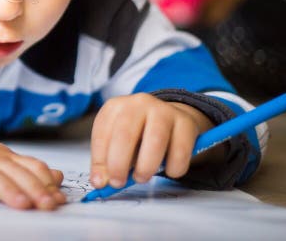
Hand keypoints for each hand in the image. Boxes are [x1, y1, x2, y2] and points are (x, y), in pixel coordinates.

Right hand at [0, 116, 65, 209]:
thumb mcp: (0, 158)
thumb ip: (27, 168)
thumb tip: (58, 177)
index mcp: (3, 156)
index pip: (30, 167)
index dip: (45, 183)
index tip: (59, 199)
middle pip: (14, 173)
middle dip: (33, 189)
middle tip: (48, 205)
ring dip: (7, 190)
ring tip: (22, 204)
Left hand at [89, 93, 216, 188]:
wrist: (172, 116)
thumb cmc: (139, 132)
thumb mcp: (118, 140)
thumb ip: (108, 161)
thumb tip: (100, 182)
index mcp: (115, 107)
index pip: (102, 133)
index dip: (100, 160)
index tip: (100, 181)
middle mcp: (138, 104)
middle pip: (125, 134)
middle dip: (119, 163)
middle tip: (118, 182)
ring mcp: (163, 110)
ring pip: (155, 140)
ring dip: (146, 166)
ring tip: (141, 178)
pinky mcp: (186, 122)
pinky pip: (180, 149)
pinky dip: (174, 166)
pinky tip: (169, 171)